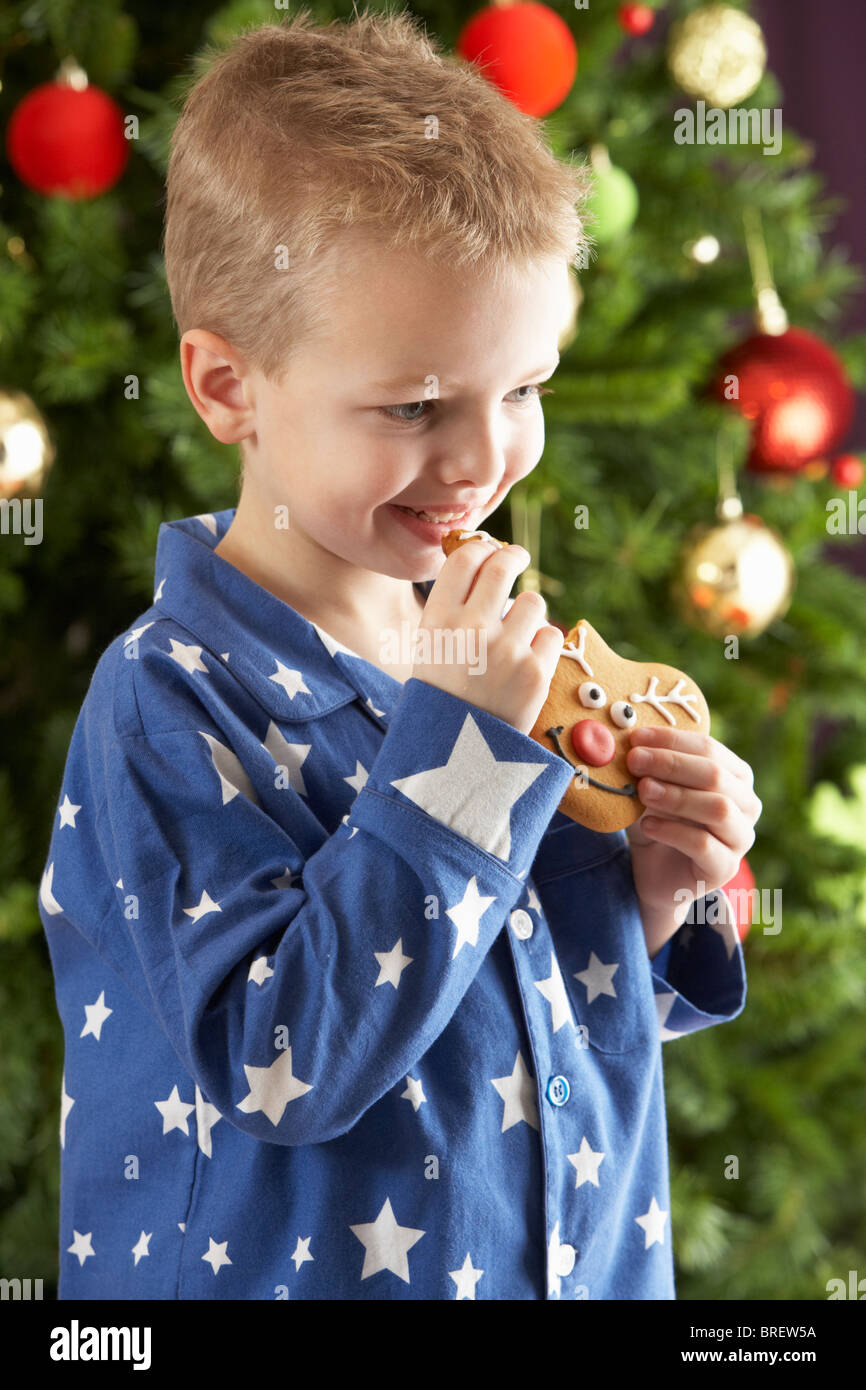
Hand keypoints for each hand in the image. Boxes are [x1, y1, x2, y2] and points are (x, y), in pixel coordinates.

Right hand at [412, 538, 564, 734]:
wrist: (456, 757)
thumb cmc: (441, 698)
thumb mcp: (429, 649)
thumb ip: (452, 608)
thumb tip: (483, 562)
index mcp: (438, 620)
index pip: (465, 559)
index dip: (481, 548)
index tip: (490, 551)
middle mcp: (472, 628)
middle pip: (503, 565)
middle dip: (513, 557)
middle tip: (516, 559)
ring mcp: (506, 650)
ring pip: (532, 601)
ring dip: (527, 611)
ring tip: (514, 634)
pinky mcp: (535, 672)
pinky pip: (550, 635)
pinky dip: (540, 644)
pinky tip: (525, 661)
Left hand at [624, 725, 761, 932]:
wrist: (654, 872)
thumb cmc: (657, 820)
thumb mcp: (650, 787)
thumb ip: (648, 766)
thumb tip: (630, 742)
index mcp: (735, 775)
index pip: (709, 748)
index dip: (671, 741)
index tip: (636, 738)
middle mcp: (747, 804)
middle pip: (715, 775)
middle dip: (671, 764)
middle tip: (635, 761)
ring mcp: (740, 838)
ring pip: (718, 809)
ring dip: (676, 796)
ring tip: (643, 791)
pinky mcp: (725, 868)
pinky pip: (705, 845)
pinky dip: (672, 831)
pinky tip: (647, 825)